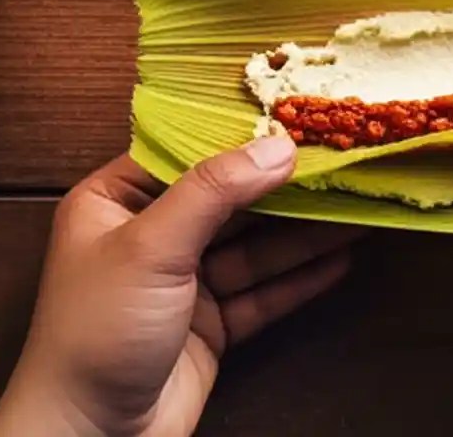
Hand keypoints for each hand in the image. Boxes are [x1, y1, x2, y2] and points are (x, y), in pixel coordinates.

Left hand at [0, 136, 362, 436]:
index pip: (185, 153)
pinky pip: (262, 292)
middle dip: (284, 187)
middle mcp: (149, 237)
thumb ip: (215, 191)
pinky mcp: (210, 326)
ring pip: (253, 248)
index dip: (239, 136)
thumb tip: (278, 146)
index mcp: (114, 202)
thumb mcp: (151, 246)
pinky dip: (300, 278)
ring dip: (304, 233)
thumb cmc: (95, 333)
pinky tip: (339, 258)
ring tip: (357, 208)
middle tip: (340, 163)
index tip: (295, 118)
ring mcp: (182, 284)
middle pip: (229, 201)